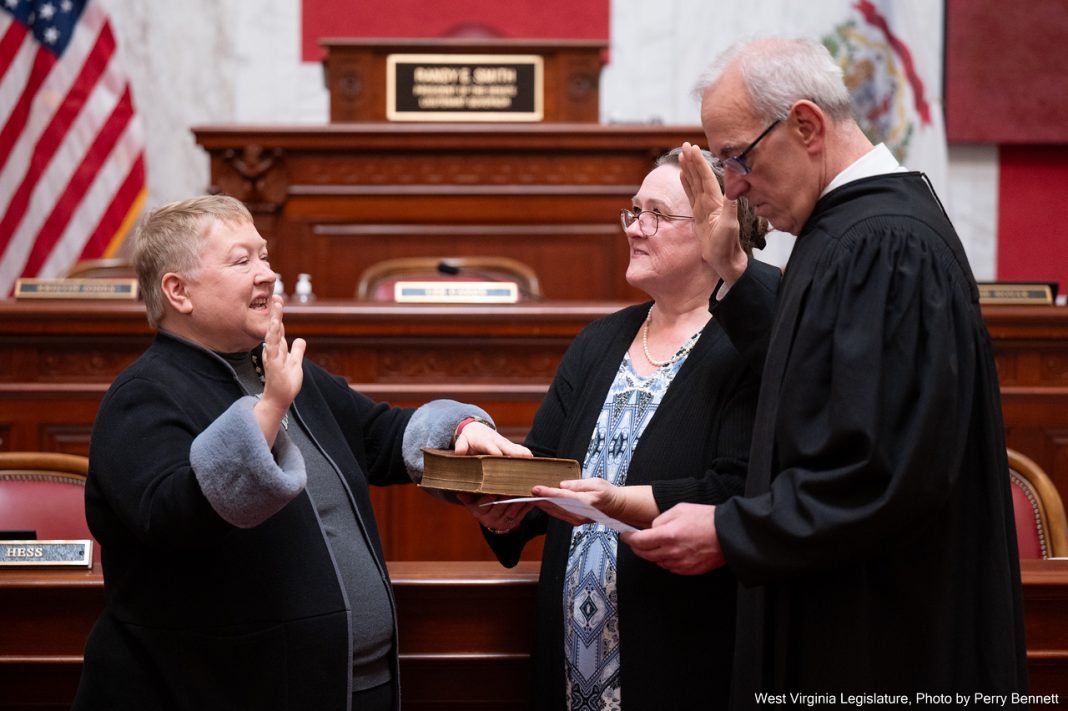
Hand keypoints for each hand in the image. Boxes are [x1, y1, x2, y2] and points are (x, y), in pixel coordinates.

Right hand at [255, 296, 305, 444]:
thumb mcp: (295, 363)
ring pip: (272, 334)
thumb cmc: (285, 383)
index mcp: (278, 349)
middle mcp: (272, 350)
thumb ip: (297, 351)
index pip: (278, 328)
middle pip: (274, 328)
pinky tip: (274, 325)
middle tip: (277, 297)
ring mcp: (272, 356)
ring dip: (274, 319)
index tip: (278, 300)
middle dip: (275, 313)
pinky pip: (272, 347)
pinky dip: (273, 335)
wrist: (280, 399)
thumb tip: (300, 340)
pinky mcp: (272, 363)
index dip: (278, 315)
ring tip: (276, 306)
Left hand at [453, 422, 531, 457]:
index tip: (500, 457)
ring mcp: (505, 444)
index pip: (491, 447)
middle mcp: (497, 441)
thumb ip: (461, 445)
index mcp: (485, 441)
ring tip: (531, 462)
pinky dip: (526, 454)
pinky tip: (534, 462)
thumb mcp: (462, 440)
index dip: (496, 451)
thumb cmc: (469, 438)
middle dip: (513, 454)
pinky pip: (520, 449)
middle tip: (521, 461)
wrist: (477, 428)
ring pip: (516, 448)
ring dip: (523, 455)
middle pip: (507, 447)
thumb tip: (460, 452)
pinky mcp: (510, 447)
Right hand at [456, 492, 533, 533]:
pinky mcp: (513, 523)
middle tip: (514, 487)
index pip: (483, 505)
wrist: (490, 519)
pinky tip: (531, 498)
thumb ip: (467, 497)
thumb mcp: (471, 502)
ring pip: (512, 511)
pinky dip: (526, 506)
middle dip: (507, 497)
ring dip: (519, 501)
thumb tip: (459, 492)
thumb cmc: (480, 505)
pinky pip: (521, 514)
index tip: (493, 491)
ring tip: (524, 490)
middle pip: (500, 507)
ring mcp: (503, 522)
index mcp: (479, 513)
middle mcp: (490, 519)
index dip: (488, 499)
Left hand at [530, 478, 626, 525]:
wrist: (615, 507)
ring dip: (541, 504)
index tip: (535, 489)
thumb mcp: (597, 483)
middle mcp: (580, 514)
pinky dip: (547, 508)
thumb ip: (579, 484)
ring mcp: (576, 519)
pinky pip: (558, 514)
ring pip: (554, 511)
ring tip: (529, 495)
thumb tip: (563, 484)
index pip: (563, 497)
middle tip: (525, 491)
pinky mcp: (574, 520)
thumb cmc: (607, 493)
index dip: (548, 492)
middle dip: (539, 499)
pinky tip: (540, 502)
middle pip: (555, 506)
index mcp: (586, 502)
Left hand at [621, 503, 724, 574]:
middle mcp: (672, 552)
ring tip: (656, 544)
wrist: (727, 534)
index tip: (625, 536)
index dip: (629, 539)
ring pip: (657, 562)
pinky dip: (666, 560)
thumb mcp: (679, 510)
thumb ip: (660, 520)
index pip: (639, 541)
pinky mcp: (689, 570)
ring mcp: (680, 563)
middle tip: (635, 541)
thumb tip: (652, 529)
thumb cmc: (706, 520)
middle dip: (637, 548)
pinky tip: (670, 552)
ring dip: (652, 554)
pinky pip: (670, 567)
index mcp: (668, 535)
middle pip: (645, 554)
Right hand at [678, 142, 747, 287]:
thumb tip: (731, 188)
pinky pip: (691, 195)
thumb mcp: (729, 226)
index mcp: (716, 201)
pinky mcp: (699, 214)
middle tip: (684, 146)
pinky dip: (687, 184)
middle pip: (699, 177)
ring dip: (688, 170)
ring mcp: (705, 207)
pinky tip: (683, 176)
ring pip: (694, 184)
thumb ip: (730, 206)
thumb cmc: (727, 245)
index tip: (691, 149)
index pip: (706, 177)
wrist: (725, 260)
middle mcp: (711, 201)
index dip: (698, 163)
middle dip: (692, 161)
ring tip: (681, 157)